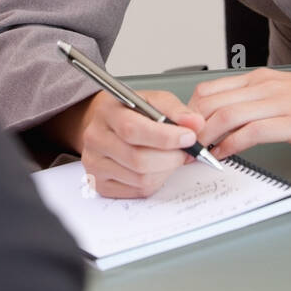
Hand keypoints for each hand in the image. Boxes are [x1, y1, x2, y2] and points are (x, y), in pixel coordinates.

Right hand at [79, 89, 208, 198]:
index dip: (165, 137)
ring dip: (166, 170)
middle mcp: (96, 139)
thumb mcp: (153, 100)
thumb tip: (195, 124)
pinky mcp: (101, 184)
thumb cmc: (131, 112)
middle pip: (138, 159)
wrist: (106, 125)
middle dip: (171, 157)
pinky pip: (138, 191)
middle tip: (185, 151)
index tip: (189, 137)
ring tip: (172, 157)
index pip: (133, 129)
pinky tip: (157, 167)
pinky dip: (156, 181)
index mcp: (107, 112)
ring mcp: (95, 164)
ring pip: (141, 178)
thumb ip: (175, 110)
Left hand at [188, 67, 290, 155]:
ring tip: (199, 155)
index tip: (186, 134)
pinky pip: (252, 132)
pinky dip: (231, 146)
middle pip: (210, 102)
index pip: (210, 90)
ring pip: (226, 115)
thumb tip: (230, 123)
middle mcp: (265, 86)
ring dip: (206, 138)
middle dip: (191, 127)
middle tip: (185, 148)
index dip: (190, 114)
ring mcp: (279, 103)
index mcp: (261, 79)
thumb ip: (259, 104)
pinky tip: (225, 156)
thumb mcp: (287, 95)